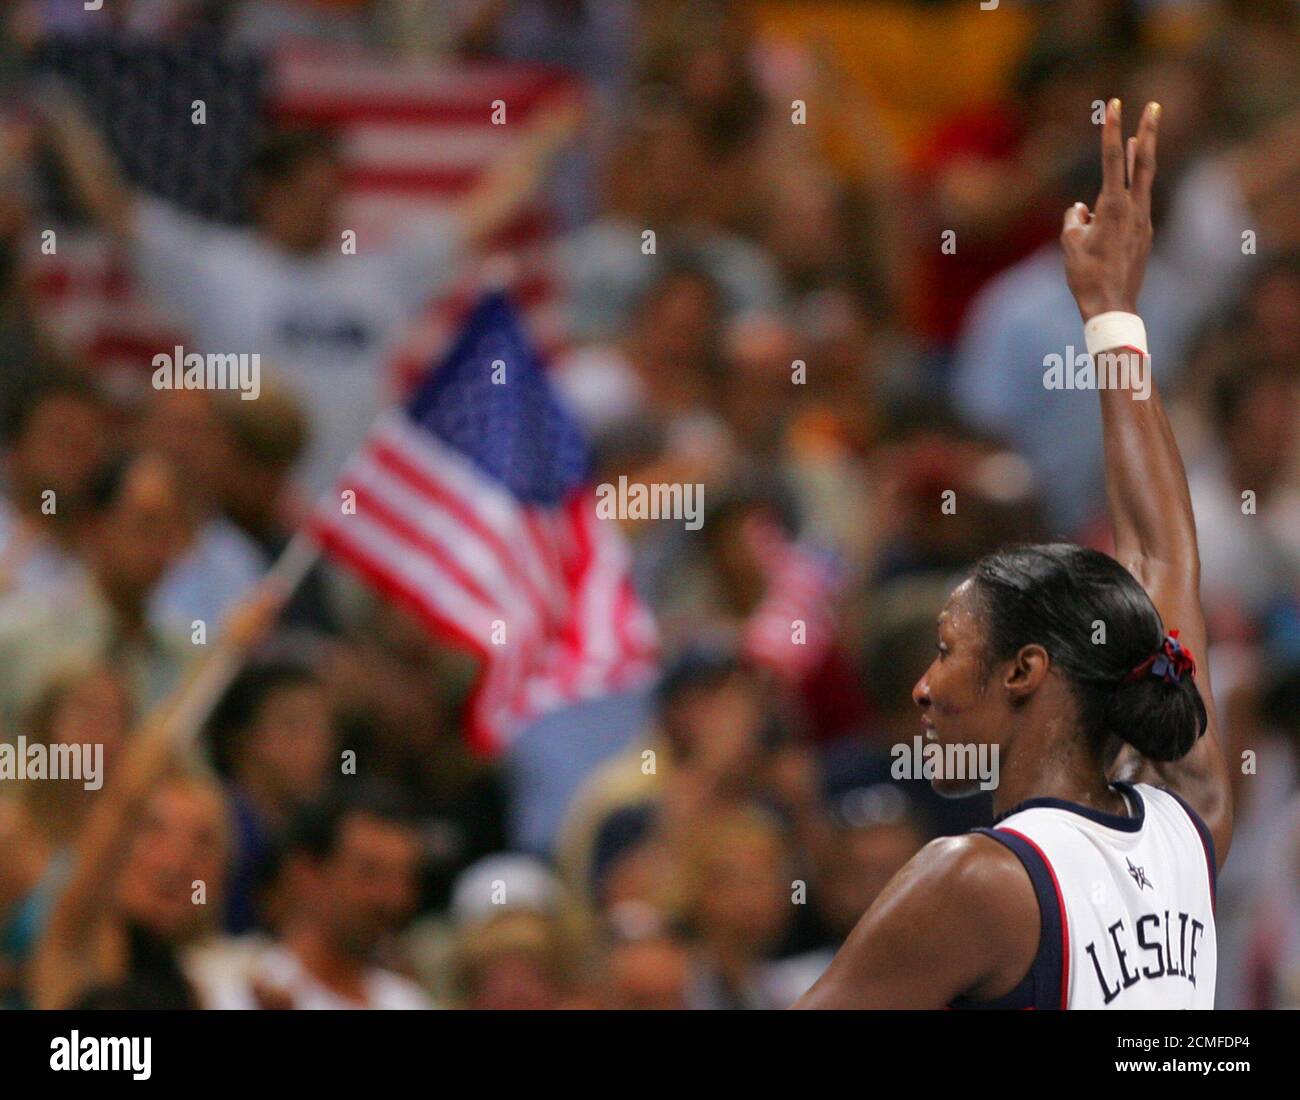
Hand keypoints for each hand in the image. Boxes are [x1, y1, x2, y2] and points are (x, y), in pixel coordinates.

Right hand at [1061, 99, 1158, 321]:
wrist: (1112, 306)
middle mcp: (1134, 209)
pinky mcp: (1143, 237)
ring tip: (1138, 139)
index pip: (1111, 159)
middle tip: (1154, 106)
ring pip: (1141, 183)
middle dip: (1147, 131)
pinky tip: (1109, 205)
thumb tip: (1080, 210)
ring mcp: (1143, 222)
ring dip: (1138, 159)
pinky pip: (1133, 208)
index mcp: (1113, 207)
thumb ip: (1073, 220)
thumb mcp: (1070, 245)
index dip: (1112, 129)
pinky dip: (1125, 197)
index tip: (1115, 104)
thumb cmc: (1086, 276)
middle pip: (1142, 162)